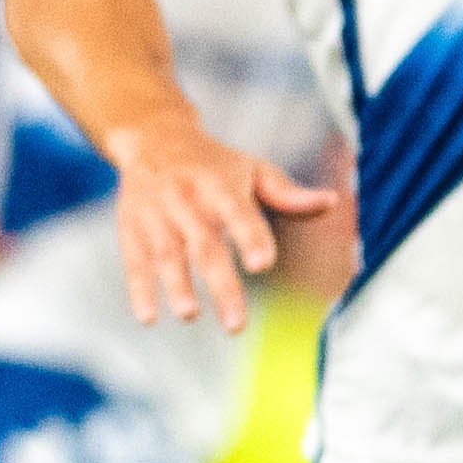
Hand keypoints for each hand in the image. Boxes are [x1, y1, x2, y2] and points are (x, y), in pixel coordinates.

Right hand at [111, 113, 340, 329]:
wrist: (153, 137)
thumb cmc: (215, 163)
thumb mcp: (252, 169)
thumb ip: (288, 195)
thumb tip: (330, 202)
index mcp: (220, 184)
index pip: (238, 212)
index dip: (250, 236)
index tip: (263, 264)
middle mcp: (186, 199)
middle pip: (204, 245)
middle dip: (219, 285)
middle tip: (236, 325)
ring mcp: (156, 215)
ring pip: (166, 254)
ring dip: (176, 286)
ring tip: (190, 315)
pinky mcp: (131, 228)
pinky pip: (134, 261)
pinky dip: (139, 289)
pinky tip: (149, 317)